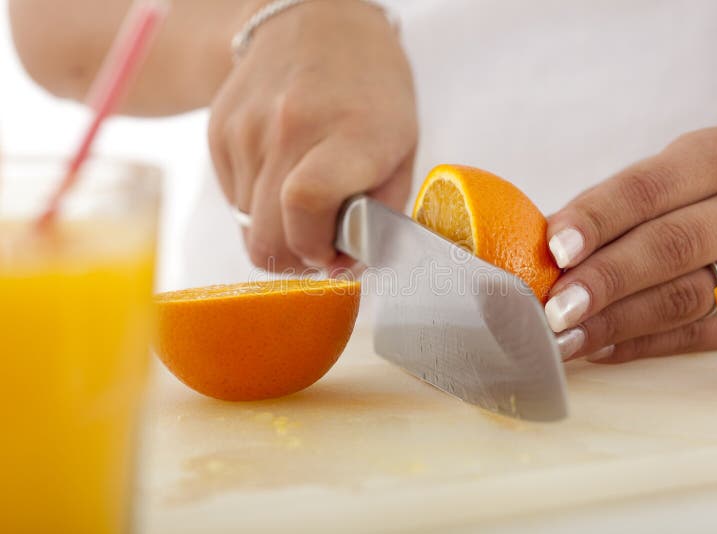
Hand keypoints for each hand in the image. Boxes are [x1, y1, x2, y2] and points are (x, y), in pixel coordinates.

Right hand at [208, 0, 416, 270]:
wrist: (316, 22)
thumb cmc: (372, 91)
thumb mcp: (403, 150)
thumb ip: (381, 216)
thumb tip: (342, 269)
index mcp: (350, 132)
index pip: (306, 204)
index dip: (315, 246)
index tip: (333, 252)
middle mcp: (289, 127)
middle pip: (267, 236)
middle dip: (295, 259)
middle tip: (319, 245)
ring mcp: (246, 129)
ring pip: (248, 226)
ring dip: (278, 230)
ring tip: (306, 200)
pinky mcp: (219, 132)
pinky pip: (233, 200)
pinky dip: (259, 204)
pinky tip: (283, 173)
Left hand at [546, 127, 716, 362]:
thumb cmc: (676, 198)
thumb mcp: (648, 184)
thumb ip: (598, 214)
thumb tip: (534, 257)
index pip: (648, 189)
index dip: (597, 220)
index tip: (555, 251)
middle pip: (671, 246)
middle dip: (604, 280)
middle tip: (555, 308)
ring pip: (683, 298)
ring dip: (614, 322)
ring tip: (565, 336)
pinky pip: (692, 336)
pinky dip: (638, 344)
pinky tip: (598, 347)